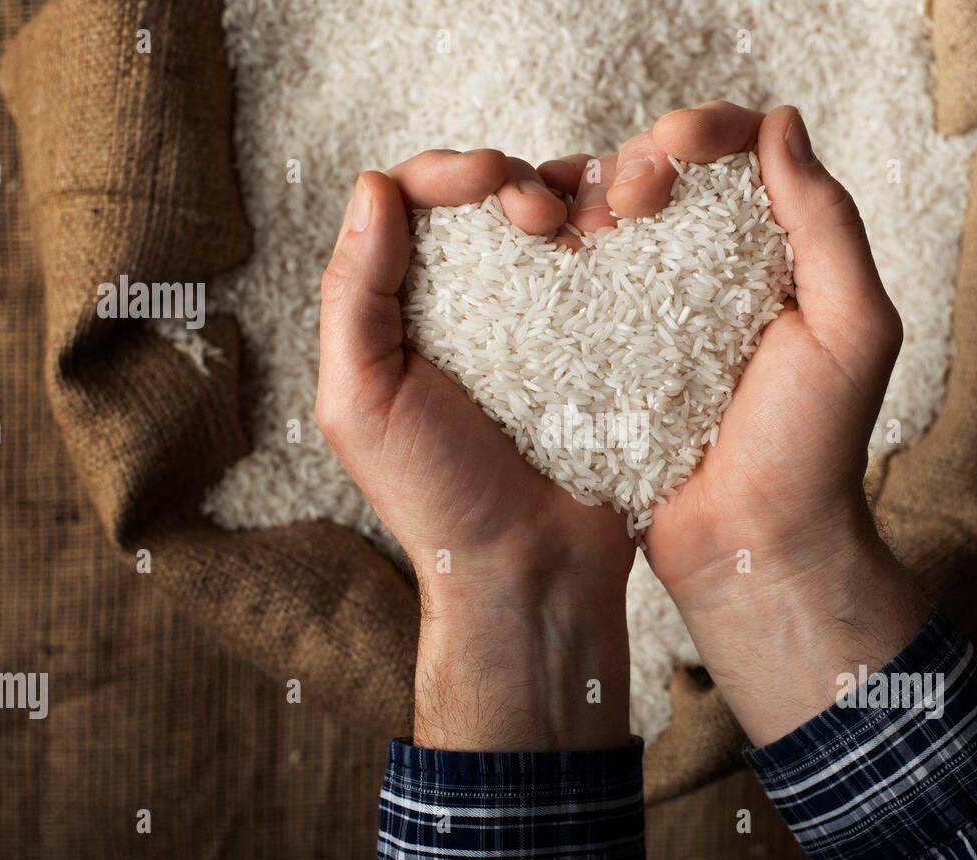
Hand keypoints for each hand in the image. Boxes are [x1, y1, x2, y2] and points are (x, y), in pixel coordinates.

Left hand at [316, 150, 633, 751]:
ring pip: (553, 222)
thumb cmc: (437, 496)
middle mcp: (470, 306)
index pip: (413, 205)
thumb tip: (374, 187)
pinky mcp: (599, 344)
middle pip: (486, 200)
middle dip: (511, 181)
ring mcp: (540, 323)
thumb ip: (353, 295)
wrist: (533, 569)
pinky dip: (615, 237)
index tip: (486, 181)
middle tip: (539, 215)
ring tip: (583, 224)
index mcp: (403, 312)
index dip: (447, 173)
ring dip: (569, 199)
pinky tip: (623, 238)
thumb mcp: (363, 400)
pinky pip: (606, 270)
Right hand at [541, 102, 930, 745]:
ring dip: (588, 199)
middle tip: (633, 201)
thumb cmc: (811, 447)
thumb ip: (827, 225)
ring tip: (579, 223)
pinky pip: (571, 282)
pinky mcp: (603, 351)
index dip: (705, 131)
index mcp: (774, 254)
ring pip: (607, 219)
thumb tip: (780, 123)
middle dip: (638, 161)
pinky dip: (552, 251)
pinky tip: (542, 248)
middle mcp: (710, 270)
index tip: (677, 144)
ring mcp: (650, 310)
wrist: (749, 545)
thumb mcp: (850, 331)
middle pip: (661, 174)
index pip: (739, 155)